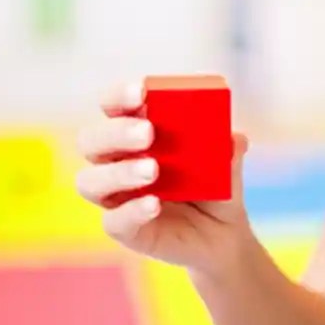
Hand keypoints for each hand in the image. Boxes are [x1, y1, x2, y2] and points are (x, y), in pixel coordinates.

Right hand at [75, 80, 253, 274]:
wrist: (224, 233)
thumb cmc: (216, 185)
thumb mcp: (227, 164)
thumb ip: (228, 149)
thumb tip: (234, 139)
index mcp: (135, 134)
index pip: (113, 108)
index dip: (119, 96)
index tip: (141, 92)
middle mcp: (116, 162)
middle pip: (92, 141)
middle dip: (116, 132)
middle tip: (148, 132)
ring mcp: (116, 197)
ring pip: (90, 182)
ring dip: (120, 172)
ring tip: (153, 170)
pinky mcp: (124, 229)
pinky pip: (114, 222)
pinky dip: (132, 211)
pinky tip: (154, 204)